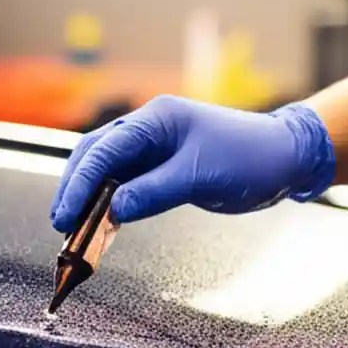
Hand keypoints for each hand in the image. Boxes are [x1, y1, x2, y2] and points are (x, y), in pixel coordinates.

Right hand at [50, 96, 335, 231]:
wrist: (286, 157)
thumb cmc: (250, 157)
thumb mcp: (201, 176)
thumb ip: (153, 192)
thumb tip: (112, 211)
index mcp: (155, 119)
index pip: (104, 150)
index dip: (80, 183)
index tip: (66, 214)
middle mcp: (148, 129)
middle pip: (95, 155)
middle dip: (74, 189)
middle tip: (62, 223)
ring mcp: (154, 148)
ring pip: (106, 171)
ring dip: (88, 198)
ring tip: (74, 228)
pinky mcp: (161, 167)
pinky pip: (125, 184)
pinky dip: (109, 204)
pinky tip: (101, 224)